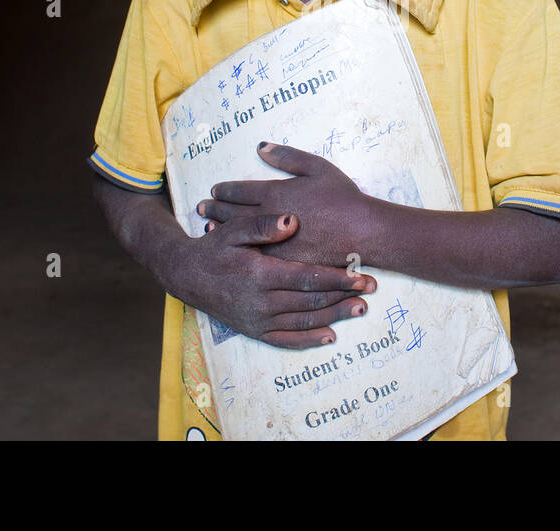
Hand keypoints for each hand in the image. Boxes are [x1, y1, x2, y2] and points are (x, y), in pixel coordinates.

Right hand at [173, 207, 376, 349]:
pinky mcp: (254, 331)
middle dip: (343, 295)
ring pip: (304, 321)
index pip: (307, 277)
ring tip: (360, 308)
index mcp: (259, 274)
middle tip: (371, 288)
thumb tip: (292, 220)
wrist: (188, 276)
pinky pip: (286, 340)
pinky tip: (331, 335)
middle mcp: (260, 301)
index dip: (337, 277)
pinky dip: (309, 340)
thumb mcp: (233, 230)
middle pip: (311, 301)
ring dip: (335, 316)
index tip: (361, 274)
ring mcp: (258, 319)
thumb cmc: (215, 248)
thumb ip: (262, 225)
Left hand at [198, 141, 373, 268]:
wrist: (361, 231)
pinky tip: (231, 249)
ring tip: (206, 225)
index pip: (239, 190)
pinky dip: (238, 248)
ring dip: (219, 228)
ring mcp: (272, 241)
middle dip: (214, 208)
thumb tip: (260, 147)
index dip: (224, 190)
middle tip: (201, 207)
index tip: (214, 190)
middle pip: (232, 212)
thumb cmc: (342, 196)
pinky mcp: (281, 260)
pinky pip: (253, 254)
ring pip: (237, 235)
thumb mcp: (316, 167)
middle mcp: (267, 217)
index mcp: (274, 192)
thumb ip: (286, 156)